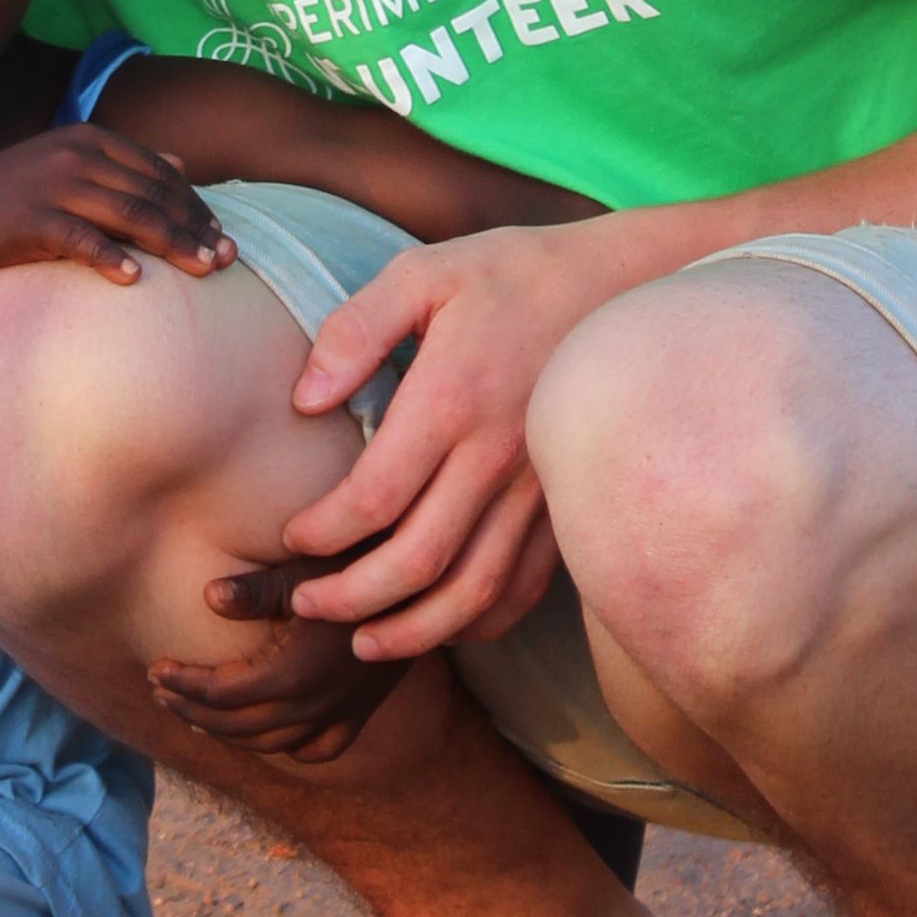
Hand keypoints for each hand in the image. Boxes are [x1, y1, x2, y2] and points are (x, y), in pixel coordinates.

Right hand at [0, 126, 237, 294]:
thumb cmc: (21, 200)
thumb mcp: (73, 169)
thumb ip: (125, 165)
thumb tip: (181, 161)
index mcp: (92, 139)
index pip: (159, 172)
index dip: (196, 205)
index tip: (223, 237)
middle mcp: (76, 154)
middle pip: (151, 194)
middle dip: (193, 227)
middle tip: (225, 260)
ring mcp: (53, 184)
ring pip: (128, 214)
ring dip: (171, 243)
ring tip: (201, 270)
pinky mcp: (32, 218)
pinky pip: (80, 239)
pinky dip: (109, 257)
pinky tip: (134, 279)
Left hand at [147, 557, 410, 764]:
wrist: (426, 583)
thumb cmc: (357, 563)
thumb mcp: (303, 568)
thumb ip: (253, 590)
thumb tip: (206, 597)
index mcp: (293, 673)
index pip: (220, 696)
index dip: (183, 685)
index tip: (154, 668)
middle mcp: (314, 705)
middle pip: (237, 726)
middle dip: (192, 709)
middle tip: (161, 689)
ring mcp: (339, 714)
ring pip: (270, 744)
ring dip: (227, 733)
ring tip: (196, 712)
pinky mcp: (360, 713)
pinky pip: (316, 748)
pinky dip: (284, 747)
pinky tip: (266, 734)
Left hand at [278, 219, 674, 654]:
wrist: (626, 283)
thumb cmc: (511, 275)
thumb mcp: (425, 273)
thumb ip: (356, 329)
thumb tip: (305, 400)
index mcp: (453, 399)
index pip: (374, 497)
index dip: (321, 533)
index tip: (290, 537)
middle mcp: (498, 456)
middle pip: (419, 560)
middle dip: (351, 599)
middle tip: (307, 607)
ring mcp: (540, 488)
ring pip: (474, 590)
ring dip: (414, 631)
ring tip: (365, 643)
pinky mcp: (566, 504)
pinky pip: (525, 584)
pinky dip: (483, 620)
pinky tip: (446, 626)